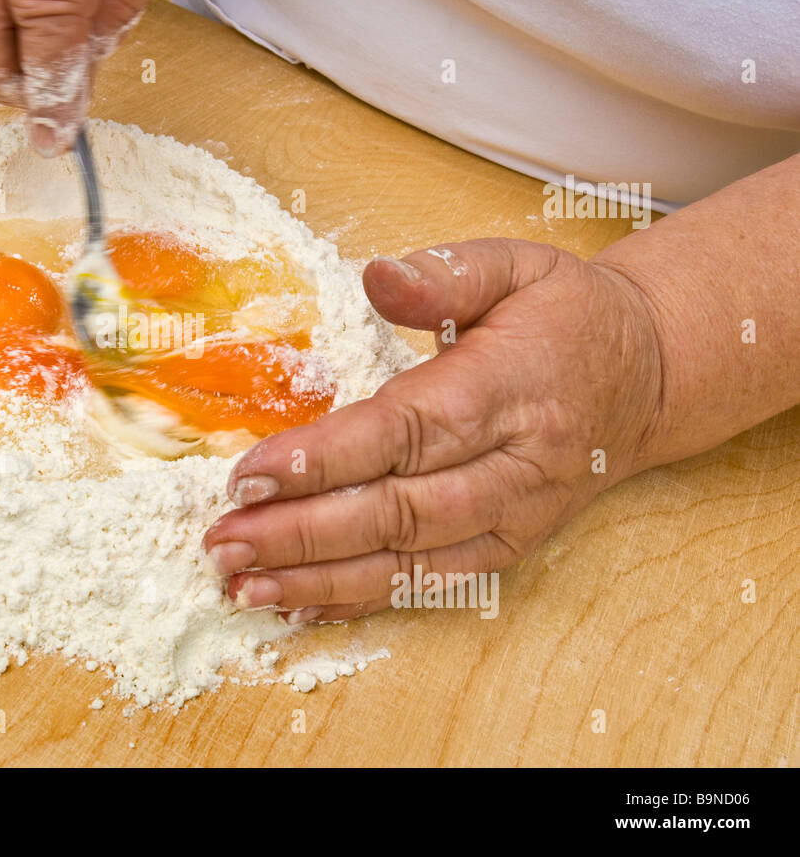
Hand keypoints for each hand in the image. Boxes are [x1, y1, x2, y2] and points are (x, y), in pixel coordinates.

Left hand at [203, 238, 665, 621]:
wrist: (645, 377)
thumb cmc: (567, 315)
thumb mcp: (516, 264)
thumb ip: (443, 272)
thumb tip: (374, 276)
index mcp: (511, 388)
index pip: (407, 431)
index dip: (326, 458)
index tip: (250, 474)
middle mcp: (516, 466)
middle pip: (398, 509)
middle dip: (301, 532)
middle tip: (221, 540)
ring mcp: (513, 517)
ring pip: (406, 561)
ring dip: (316, 578)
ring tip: (239, 583)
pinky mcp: (506, 548)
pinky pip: (426, 585)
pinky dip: (358, 599)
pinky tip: (294, 603)